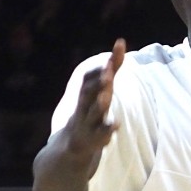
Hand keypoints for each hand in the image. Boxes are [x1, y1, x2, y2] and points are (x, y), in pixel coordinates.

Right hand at [68, 38, 126, 154]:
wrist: (70, 147)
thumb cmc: (89, 112)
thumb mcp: (101, 90)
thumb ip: (111, 69)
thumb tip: (121, 43)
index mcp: (86, 93)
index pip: (92, 76)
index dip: (104, 65)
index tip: (117, 51)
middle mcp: (84, 106)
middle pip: (89, 92)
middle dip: (99, 81)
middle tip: (109, 70)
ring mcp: (87, 122)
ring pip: (93, 112)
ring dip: (99, 102)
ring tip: (108, 93)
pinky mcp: (92, 139)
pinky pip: (99, 134)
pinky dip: (107, 129)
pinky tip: (116, 124)